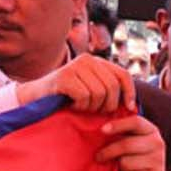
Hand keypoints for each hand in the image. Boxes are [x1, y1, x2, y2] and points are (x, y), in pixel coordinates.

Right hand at [19, 54, 137, 114]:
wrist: (36, 98)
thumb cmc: (67, 98)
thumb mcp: (92, 91)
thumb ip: (109, 92)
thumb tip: (133, 105)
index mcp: (97, 62)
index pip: (123, 74)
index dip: (129, 92)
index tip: (130, 108)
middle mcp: (87, 60)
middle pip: (112, 87)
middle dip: (107, 105)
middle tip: (94, 110)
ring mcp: (75, 66)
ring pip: (99, 93)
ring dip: (91, 107)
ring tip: (81, 106)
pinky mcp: (64, 76)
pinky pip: (84, 96)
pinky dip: (80, 106)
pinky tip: (72, 105)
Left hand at [96, 113, 167, 170]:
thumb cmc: (136, 155)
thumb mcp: (134, 140)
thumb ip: (122, 132)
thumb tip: (100, 129)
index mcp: (151, 130)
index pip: (136, 122)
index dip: (118, 125)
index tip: (102, 130)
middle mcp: (158, 143)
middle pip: (126, 145)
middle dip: (108, 152)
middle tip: (98, 157)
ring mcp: (158, 161)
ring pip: (125, 163)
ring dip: (118, 168)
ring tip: (122, 168)